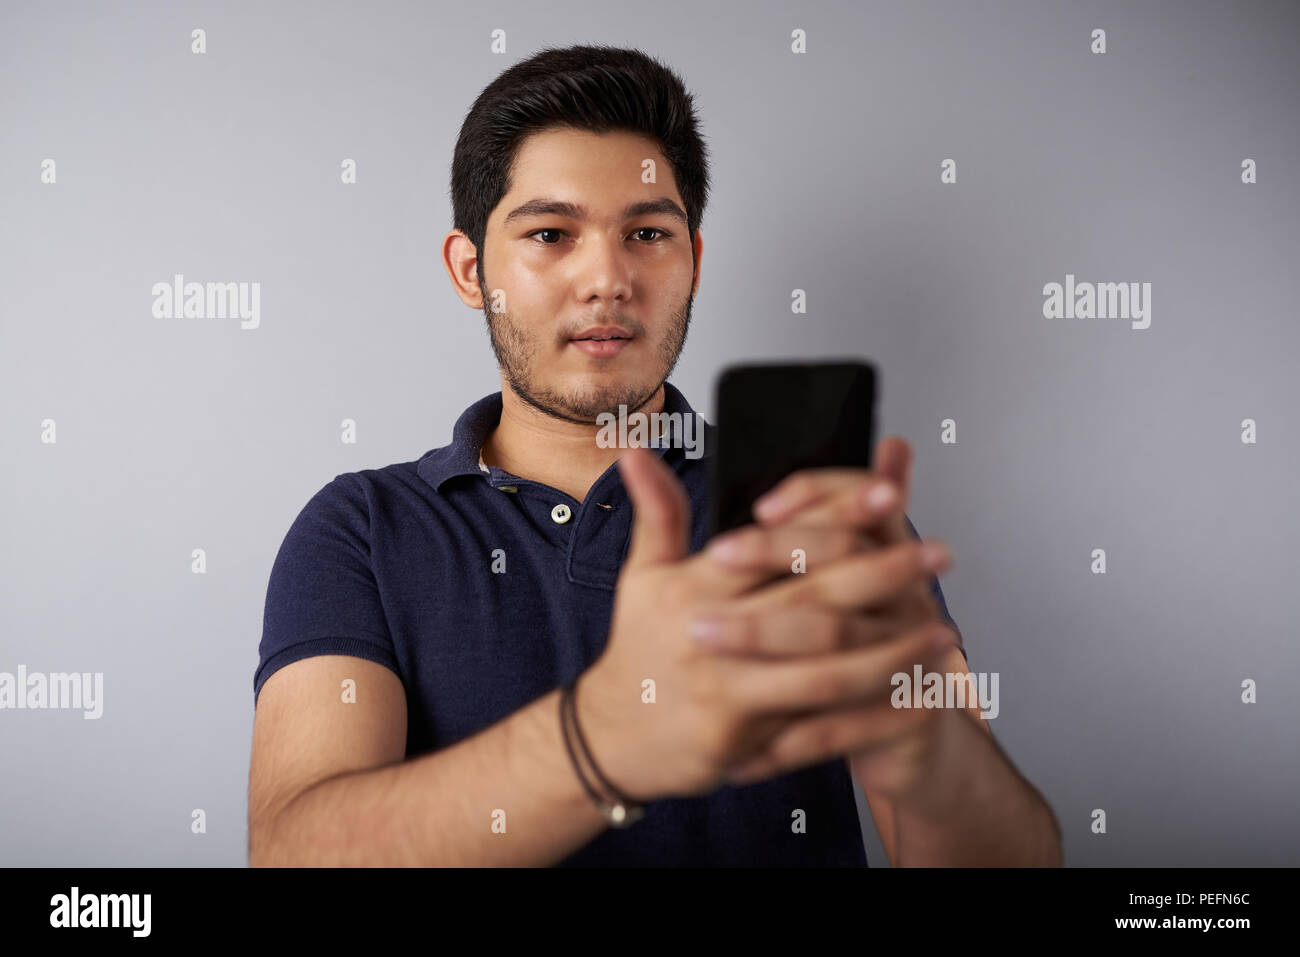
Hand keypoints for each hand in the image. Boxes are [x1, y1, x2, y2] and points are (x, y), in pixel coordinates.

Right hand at [578, 444, 951, 800]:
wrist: (611, 740)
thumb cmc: (637, 650)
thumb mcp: (640, 576)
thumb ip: (656, 512)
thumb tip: (638, 448)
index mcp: (690, 591)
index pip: (769, 544)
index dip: (830, 517)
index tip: (885, 491)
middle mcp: (711, 640)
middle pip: (810, 603)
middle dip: (883, 576)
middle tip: (937, 553)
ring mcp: (729, 696)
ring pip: (826, 673)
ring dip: (892, 652)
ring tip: (942, 630)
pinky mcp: (744, 744)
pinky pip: (822, 734)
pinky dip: (874, 719)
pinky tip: (917, 702)